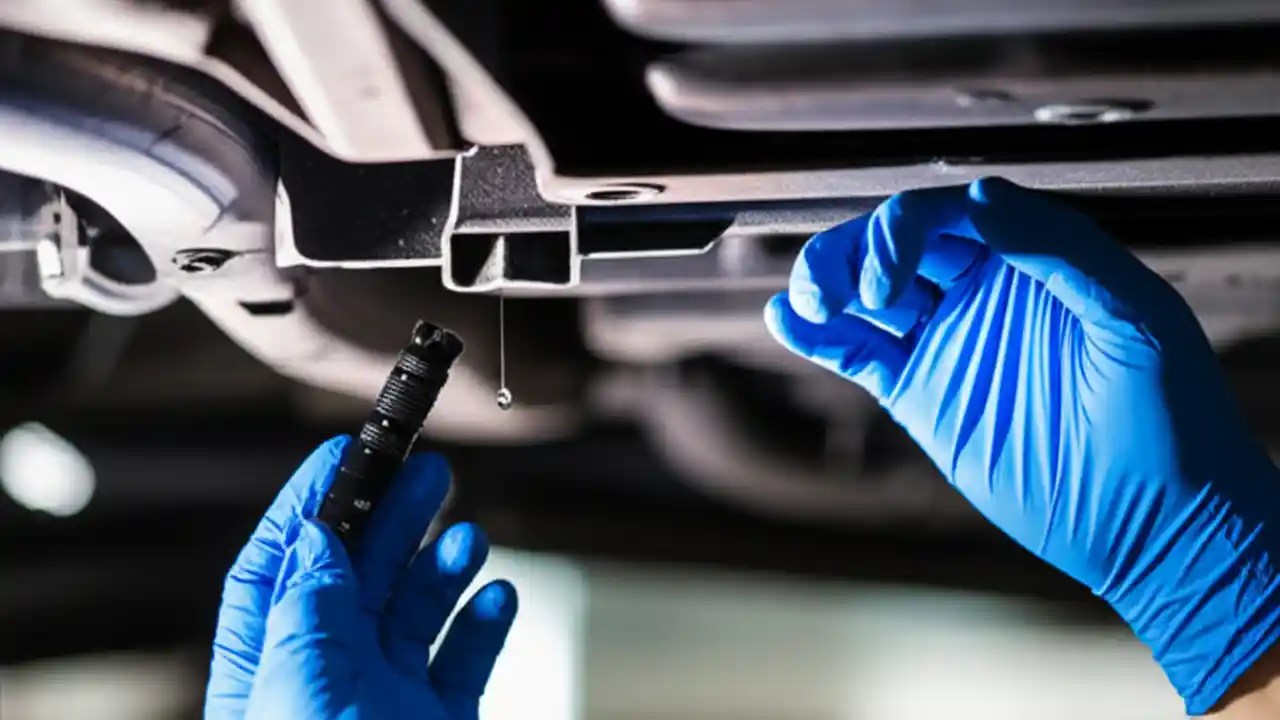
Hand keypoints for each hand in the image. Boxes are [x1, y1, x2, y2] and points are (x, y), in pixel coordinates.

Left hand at [204, 436, 516, 719]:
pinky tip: (497, 594)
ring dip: (444, 564)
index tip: (342, 454)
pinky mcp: (439, 719)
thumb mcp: (297, 692)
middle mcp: (330, 674)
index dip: (309, 504)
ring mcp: (386, 697)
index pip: (281, 567)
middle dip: (391, 516)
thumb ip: (307, 613)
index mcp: (272, 666)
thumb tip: (315, 538)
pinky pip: (465, 659)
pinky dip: (484, 623)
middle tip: (425, 470)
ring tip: (471, 535)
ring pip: (416, 611)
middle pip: (358, 575)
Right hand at [766, 178, 1279, 714]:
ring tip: (806, 298)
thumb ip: (1061, 251)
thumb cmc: (1167, 414)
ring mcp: (947, 342)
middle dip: (855, 251)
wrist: (1151, 520)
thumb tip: (980, 198)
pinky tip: (787, 318)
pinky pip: (856, 354)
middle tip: (845, 287)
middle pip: (895, 244)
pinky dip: (816, 337)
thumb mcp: (1134, 317)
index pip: (950, 214)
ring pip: (865, 294)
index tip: (893, 268)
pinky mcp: (919, 395)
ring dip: (825, 281)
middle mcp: (983, 291)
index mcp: (1032, 259)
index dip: (908, 225)